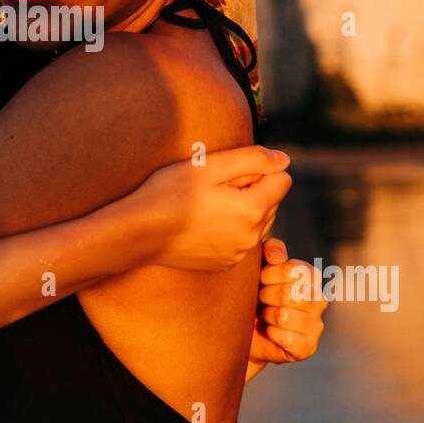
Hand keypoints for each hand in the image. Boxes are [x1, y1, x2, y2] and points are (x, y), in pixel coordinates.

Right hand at [136, 145, 292, 271]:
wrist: (139, 233)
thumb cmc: (170, 193)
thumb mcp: (209, 165)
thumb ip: (252, 159)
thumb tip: (284, 160)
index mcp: (253, 209)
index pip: (282, 179)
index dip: (257, 170)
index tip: (228, 174)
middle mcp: (253, 237)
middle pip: (272, 201)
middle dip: (252, 190)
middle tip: (214, 189)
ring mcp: (239, 254)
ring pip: (259, 222)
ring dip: (243, 209)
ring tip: (207, 206)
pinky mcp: (225, 264)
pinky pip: (241, 240)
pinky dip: (230, 229)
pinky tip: (202, 224)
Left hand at [251, 237, 326, 362]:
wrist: (243, 327)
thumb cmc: (253, 290)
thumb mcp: (258, 263)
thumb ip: (270, 250)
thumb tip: (277, 257)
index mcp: (311, 277)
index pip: (293, 270)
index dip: (269, 274)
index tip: (260, 279)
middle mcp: (320, 300)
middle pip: (288, 294)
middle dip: (265, 296)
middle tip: (261, 299)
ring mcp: (316, 325)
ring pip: (284, 316)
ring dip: (267, 316)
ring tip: (265, 315)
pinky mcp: (308, 347)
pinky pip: (287, 339)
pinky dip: (272, 335)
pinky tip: (270, 331)